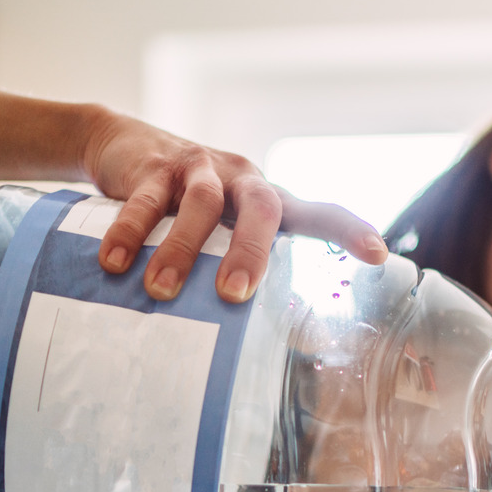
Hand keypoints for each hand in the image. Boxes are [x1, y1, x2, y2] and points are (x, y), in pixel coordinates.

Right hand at [78, 108, 389, 302]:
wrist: (126, 146)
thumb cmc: (192, 207)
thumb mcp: (226, 229)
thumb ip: (247, 268)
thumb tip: (272, 345)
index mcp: (271, 201)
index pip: (318, 213)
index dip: (348, 230)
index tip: (378, 255)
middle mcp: (243, 181)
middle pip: (262, 209)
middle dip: (252, 252)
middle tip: (235, 296)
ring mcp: (200, 169)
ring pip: (200, 205)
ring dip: (182, 249)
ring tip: (161, 291)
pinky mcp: (153, 166)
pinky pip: (143, 200)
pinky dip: (129, 232)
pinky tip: (114, 264)